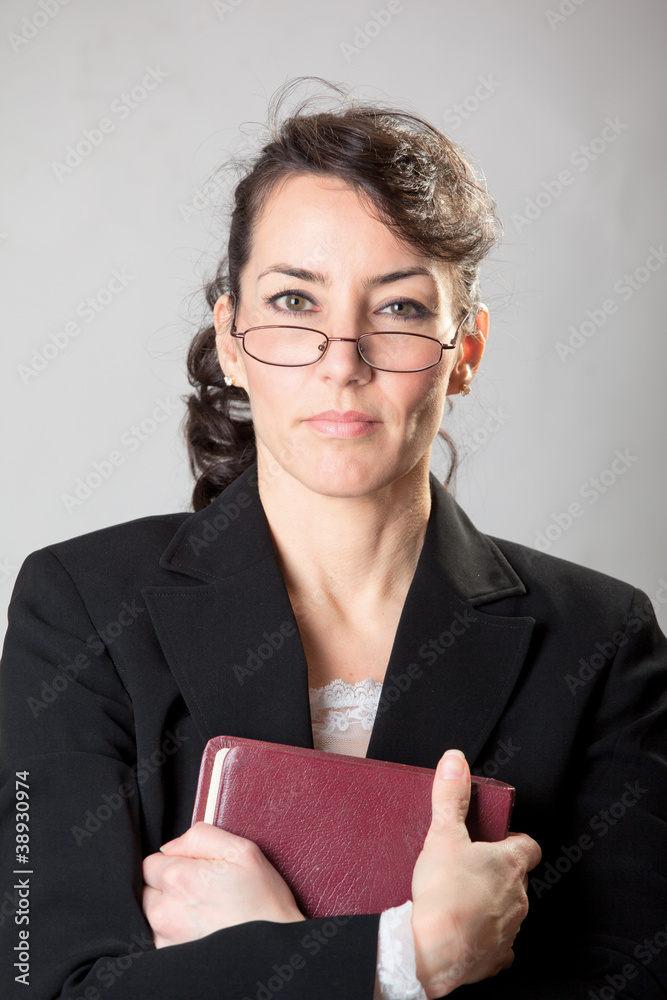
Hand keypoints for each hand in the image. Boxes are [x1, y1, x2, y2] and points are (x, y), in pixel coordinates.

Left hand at [142, 821, 305, 947]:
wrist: (273, 949)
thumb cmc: (263, 902)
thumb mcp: (242, 851)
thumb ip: (200, 835)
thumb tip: (170, 846)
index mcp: (179, 878)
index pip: (153, 860)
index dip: (176, 861)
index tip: (197, 869)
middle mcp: (164, 910)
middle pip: (147, 886)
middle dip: (168, 884)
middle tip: (202, 889)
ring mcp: (165, 937)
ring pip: (151, 910)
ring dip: (168, 907)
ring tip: (202, 910)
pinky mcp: (168, 955)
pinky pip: (158, 934)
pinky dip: (172, 929)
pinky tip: (199, 927)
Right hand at [411, 750, 540, 997]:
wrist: (433, 952)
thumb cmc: (443, 895)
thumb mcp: (443, 834)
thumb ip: (450, 796)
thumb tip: (456, 761)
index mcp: (509, 865)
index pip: (530, 846)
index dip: (514, 839)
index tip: (497, 838)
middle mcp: (517, 898)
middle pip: (517, 878)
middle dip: (498, 871)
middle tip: (470, 865)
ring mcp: (509, 930)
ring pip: (508, 910)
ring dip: (491, 903)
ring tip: (462, 897)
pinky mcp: (495, 958)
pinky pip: (498, 946)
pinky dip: (486, 938)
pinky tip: (465, 931)